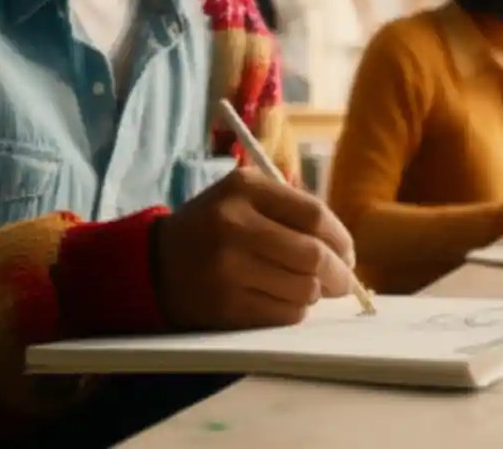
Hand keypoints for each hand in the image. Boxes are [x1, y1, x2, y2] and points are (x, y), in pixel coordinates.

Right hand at [155, 166, 355, 330]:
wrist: (154, 263)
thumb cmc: (213, 227)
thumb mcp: (244, 198)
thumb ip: (292, 211)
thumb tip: (345, 250)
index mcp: (244, 188)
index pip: (315, 215)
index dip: (341, 238)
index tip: (347, 253)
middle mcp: (234, 225)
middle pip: (313, 255)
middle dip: (339, 274)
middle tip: (342, 281)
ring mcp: (228, 268)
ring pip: (303, 289)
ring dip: (315, 294)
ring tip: (307, 290)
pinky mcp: (225, 305)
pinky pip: (284, 314)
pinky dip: (295, 311)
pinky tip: (285, 302)